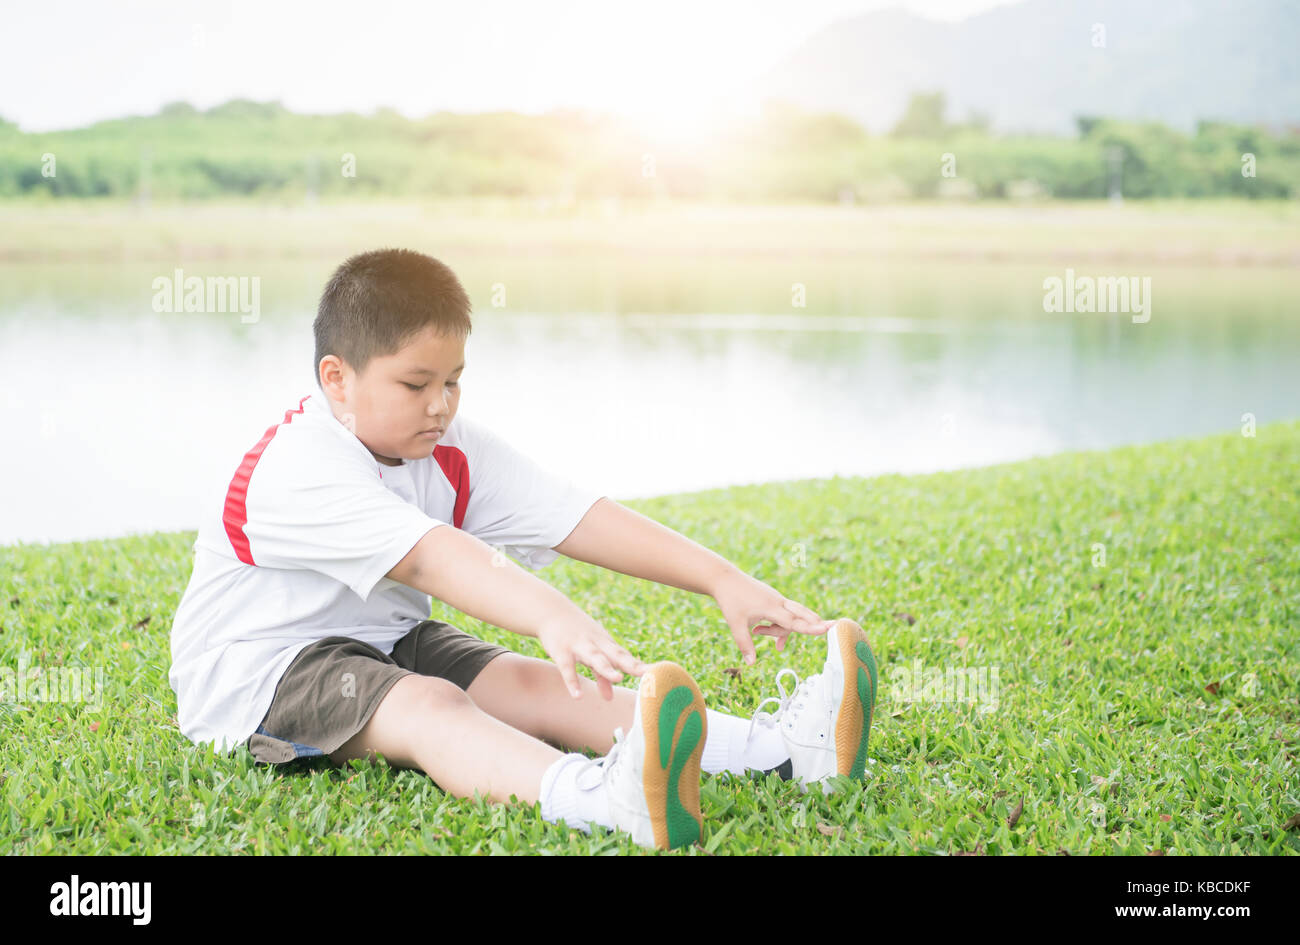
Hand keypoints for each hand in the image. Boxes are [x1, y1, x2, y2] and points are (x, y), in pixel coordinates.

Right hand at [534, 611, 647, 700]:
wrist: (551, 611)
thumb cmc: (575, 634)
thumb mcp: (590, 652)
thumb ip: (600, 676)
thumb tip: (609, 698)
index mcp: (606, 644)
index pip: (626, 656)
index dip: (641, 665)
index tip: (659, 674)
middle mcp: (596, 643)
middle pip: (616, 654)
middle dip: (631, 664)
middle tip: (647, 675)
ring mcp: (579, 646)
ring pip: (595, 657)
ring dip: (607, 668)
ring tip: (619, 679)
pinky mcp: (561, 651)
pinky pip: (568, 668)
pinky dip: (572, 682)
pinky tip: (578, 696)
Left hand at [711, 569, 832, 664]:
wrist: (724, 578)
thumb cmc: (730, 601)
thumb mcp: (735, 625)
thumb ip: (745, 644)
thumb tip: (751, 664)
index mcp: (772, 608)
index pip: (796, 622)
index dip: (811, 628)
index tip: (827, 629)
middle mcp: (778, 602)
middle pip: (801, 615)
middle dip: (814, 622)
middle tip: (833, 626)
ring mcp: (776, 599)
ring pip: (789, 617)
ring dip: (779, 630)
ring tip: (756, 632)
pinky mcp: (772, 598)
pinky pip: (782, 614)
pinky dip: (776, 625)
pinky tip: (759, 631)